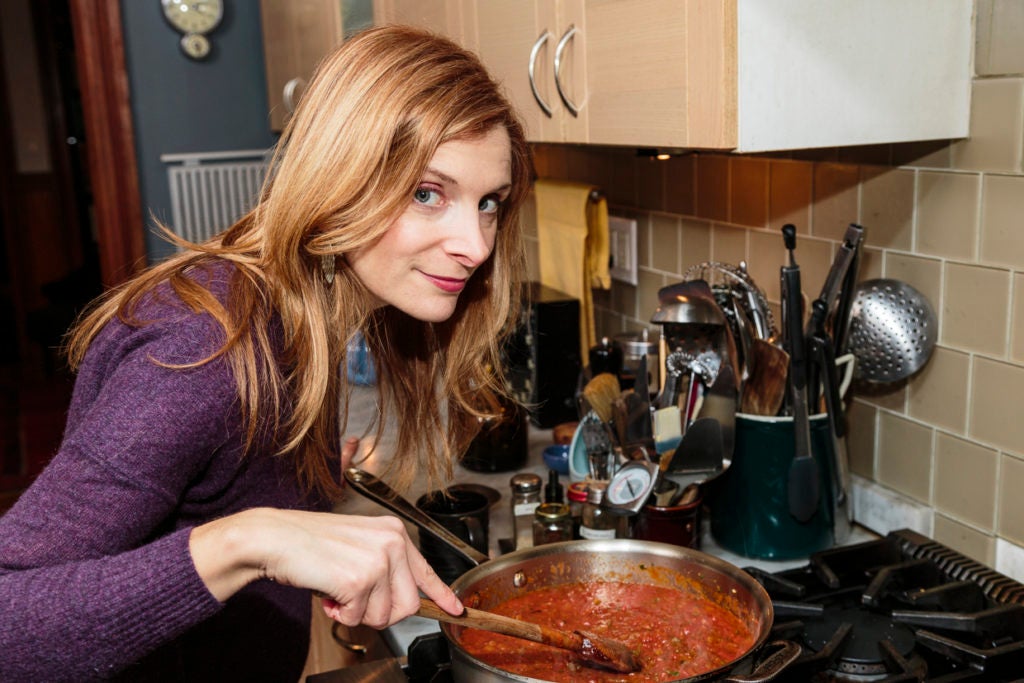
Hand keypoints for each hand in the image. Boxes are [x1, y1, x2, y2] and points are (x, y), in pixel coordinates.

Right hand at [188, 437, 462, 628]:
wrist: (277, 538)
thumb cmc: (312, 544)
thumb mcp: (359, 547)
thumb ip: (384, 568)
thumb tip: (403, 601)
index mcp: (395, 532)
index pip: (426, 571)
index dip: (442, 596)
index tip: (457, 610)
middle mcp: (392, 542)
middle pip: (407, 606)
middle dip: (379, 613)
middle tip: (356, 600)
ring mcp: (378, 560)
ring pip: (383, 616)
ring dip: (357, 613)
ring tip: (338, 590)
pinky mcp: (360, 579)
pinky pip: (358, 618)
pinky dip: (340, 614)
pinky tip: (329, 593)